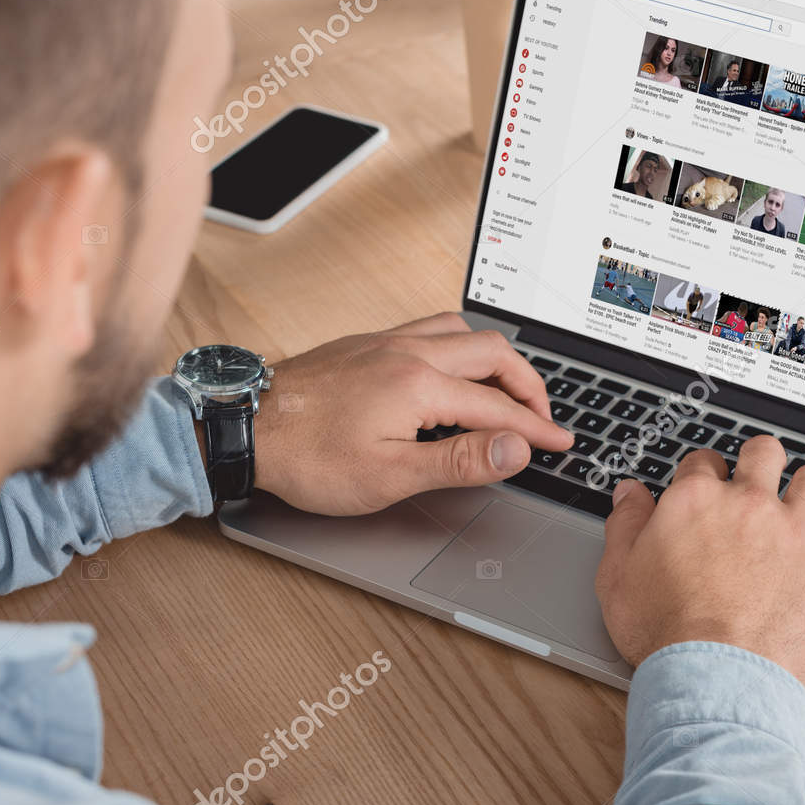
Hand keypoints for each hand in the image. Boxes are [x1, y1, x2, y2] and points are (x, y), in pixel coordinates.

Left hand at [249, 313, 571, 514]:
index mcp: (419, 384)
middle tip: (541, 417)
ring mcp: (384, 343)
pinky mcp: (365, 344)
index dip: (536, 429)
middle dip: (527, 386)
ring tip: (505, 390)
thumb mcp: (390, 475)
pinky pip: (429, 329)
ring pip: (461, 331)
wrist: (244, 427)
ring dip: (494, 359)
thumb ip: (460, 460)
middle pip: (492, 353)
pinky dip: (458, 347)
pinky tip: (451, 369)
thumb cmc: (306, 456)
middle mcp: (407, 352)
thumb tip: (514, 449)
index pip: (498, 407)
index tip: (559, 444)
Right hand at [594, 436, 804, 682]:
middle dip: (759, 459)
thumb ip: (625, 525)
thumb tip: (629, 494)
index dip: (702, 473)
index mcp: (697, 502)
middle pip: (764, 453)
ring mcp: (794, 535)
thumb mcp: (617, 577)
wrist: (714, 675)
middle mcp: (749, 506)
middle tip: (756, 477)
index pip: (703, 462)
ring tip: (803, 501)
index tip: (704, 487)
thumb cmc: (665, 634)